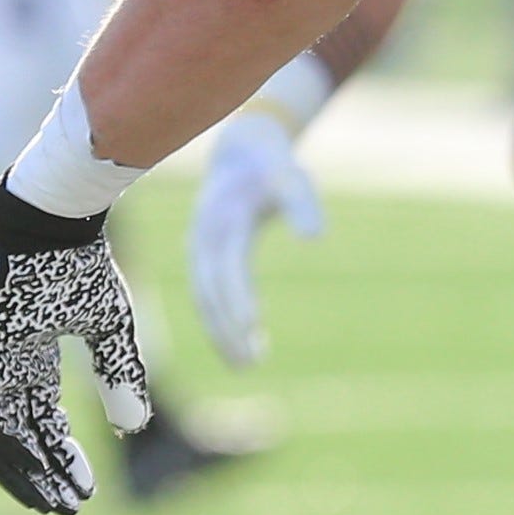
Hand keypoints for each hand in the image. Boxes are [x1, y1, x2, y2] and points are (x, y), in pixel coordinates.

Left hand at [0, 184, 147, 514]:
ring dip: (18, 469)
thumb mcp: (110, 326)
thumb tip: (131, 426)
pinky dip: (3, 442)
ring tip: (47, 500)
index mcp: (26, 355)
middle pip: (10, 436)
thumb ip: (119, 374)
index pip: (40, 420)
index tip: (82, 489)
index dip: (59, 456)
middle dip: (36, 475)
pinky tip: (30, 465)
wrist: (54, 217)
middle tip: (63, 509)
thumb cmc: (81, 262)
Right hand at [185, 106, 324, 369]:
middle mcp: (204, 238)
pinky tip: (239, 342)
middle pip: (210, 291)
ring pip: (204, 299)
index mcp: (224, 220)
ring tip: (247, 364)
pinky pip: (205, 295)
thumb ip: (302, 204)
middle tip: (250, 364)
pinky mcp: (201, 257)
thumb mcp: (292, 178)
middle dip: (227, 328)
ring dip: (220, 332)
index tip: (252, 328)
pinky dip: (218, 320)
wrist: (239, 150)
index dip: (237, 298)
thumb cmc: (273, 166)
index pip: (228, 268)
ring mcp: (197, 248)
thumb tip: (316, 239)